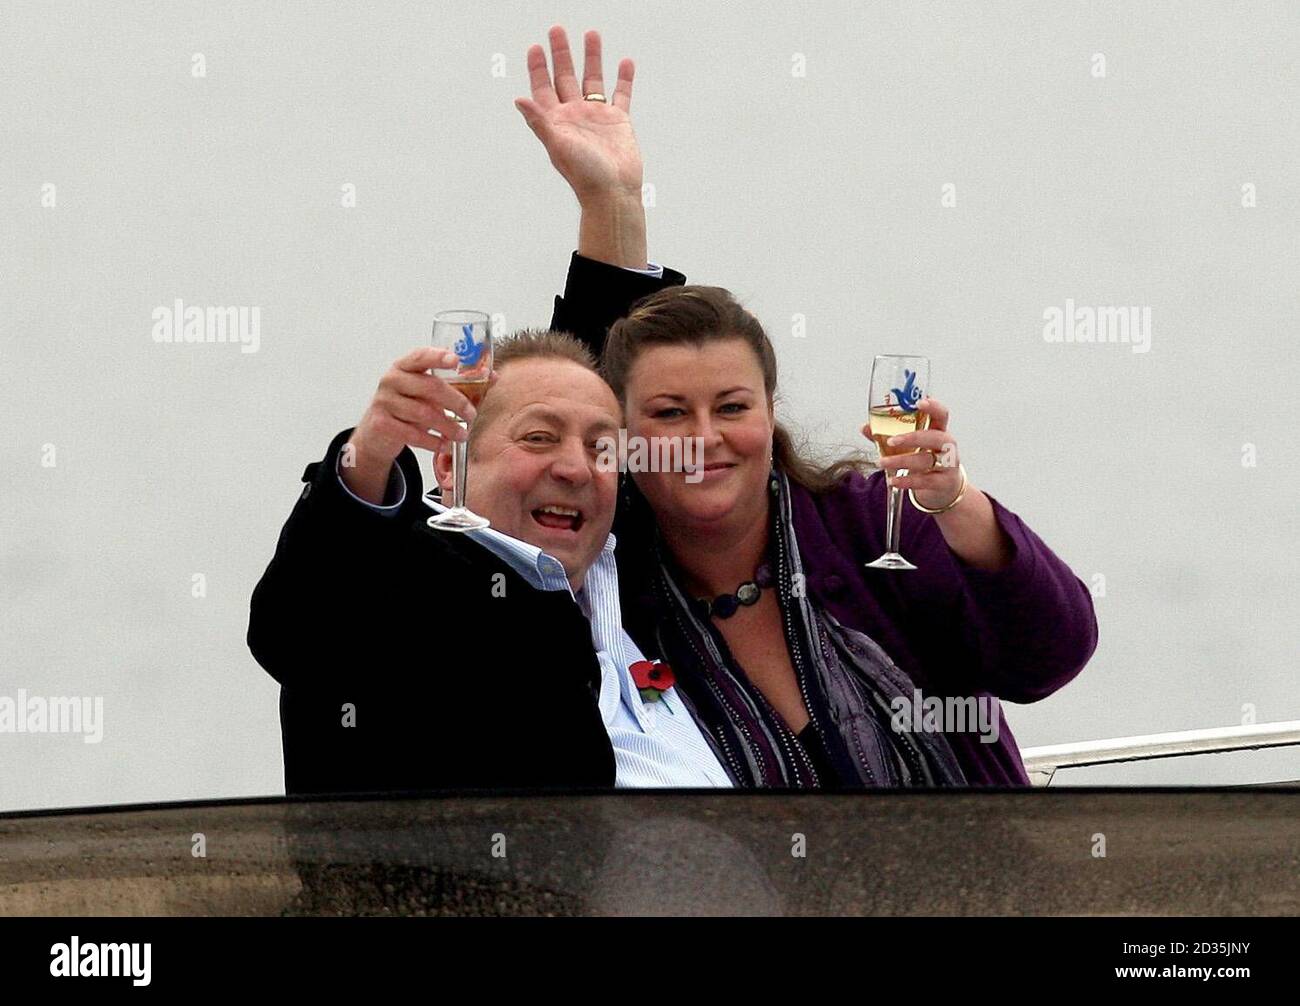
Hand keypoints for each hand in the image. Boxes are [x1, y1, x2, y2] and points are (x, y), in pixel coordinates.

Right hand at [344, 348, 488, 502]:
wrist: (377, 432)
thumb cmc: (408, 406)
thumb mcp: (428, 392)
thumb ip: (457, 383)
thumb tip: (492, 376)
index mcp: (404, 366)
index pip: (421, 356)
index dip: (438, 357)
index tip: (455, 360)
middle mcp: (392, 380)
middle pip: (429, 387)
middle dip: (456, 402)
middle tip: (472, 414)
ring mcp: (385, 402)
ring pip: (424, 413)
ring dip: (448, 426)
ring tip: (462, 435)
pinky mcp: (382, 424)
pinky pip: (413, 433)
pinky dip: (433, 442)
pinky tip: (444, 445)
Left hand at [514, 26, 641, 203]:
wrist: (613, 192)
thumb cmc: (584, 175)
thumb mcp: (557, 145)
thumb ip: (539, 121)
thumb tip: (519, 99)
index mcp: (557, 120)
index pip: (543, 87)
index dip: (538, 68)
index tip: (536, 47)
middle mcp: (575, 115)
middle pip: (565, 77)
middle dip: (561, 54)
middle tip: (557, 30)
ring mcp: (597, 116)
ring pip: (593, 79)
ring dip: (592, 58)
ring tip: (592, 34)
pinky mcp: (619, 121)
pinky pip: (621, 93)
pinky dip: (624, 78)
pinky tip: (624, 62)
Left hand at [863, 398, 963, 510]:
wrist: (944, 486)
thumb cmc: (924, 458)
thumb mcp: (909, 445)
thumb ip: (887, 435)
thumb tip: (865, 427)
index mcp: (939, 430)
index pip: (941, 414)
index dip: (933, 407)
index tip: (919, 403)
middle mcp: (947, 446)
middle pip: (935, 437)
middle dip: (912, 438)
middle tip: (891, 441)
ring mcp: (949, 465)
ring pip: (926, 460)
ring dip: (901, 461)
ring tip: (881, 462)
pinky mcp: (944, 483)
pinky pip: (925, 481)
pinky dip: (907, 481)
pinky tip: (893, 481)